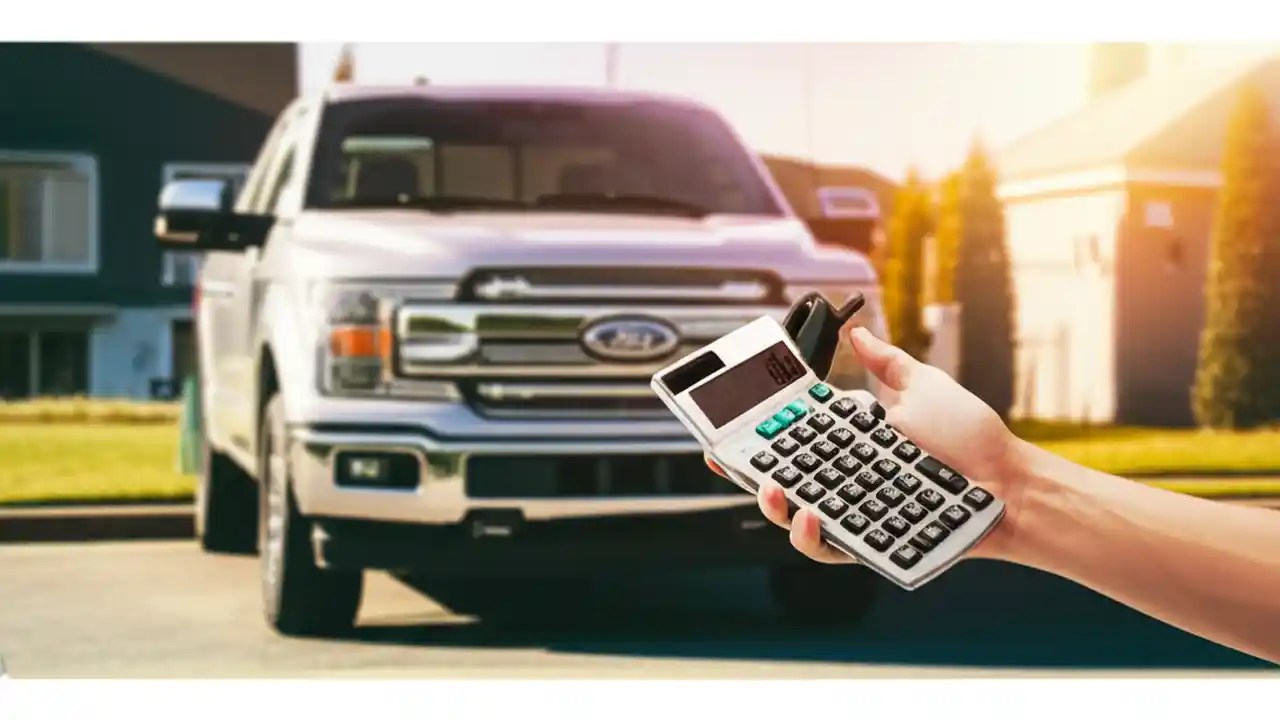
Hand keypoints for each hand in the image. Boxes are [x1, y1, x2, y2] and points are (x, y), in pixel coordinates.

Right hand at [707, 326, 1025, 563]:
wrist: (1007, 482)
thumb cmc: (972, 439)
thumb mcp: (921, 387)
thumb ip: (885, 363)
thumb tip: (858, 332)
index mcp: (850, 443)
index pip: (791, 438)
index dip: (755, 434)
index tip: (725, 424)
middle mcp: (846, 479)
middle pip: (780, 478)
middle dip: (745, 470)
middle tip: (728, 457)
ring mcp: (855, 511)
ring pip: (793, 518)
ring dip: (772, 505)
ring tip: (774, 488)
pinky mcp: (870, 543)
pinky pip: (829, 549)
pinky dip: (813, 536)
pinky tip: (812, 516)